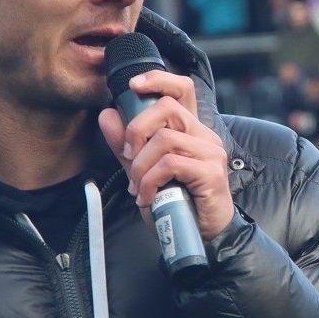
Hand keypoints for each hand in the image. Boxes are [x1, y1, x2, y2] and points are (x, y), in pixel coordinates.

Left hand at [98, 69, 235, 239]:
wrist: (200, 237)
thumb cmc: (176, 204)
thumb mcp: (143, 172)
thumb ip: (127, 145)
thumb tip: (107, 115)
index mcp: (191, 131)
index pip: (182, 89)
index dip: (158, 79)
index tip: (133, 86)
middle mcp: (204, 136)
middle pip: (167, 109)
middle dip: (136, 131)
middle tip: (129, 157)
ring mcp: (211, 153)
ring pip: (165, 140)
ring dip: (141, 166)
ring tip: (139, 188)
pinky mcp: (211, 172)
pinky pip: (171, 164)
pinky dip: (150, 181)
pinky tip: (148, 196)